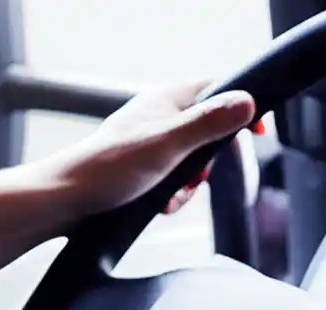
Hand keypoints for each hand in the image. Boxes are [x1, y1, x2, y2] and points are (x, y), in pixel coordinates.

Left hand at [34, 80, 255, 218]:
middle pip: (209, 132)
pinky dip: (173, 196)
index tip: (258, 130)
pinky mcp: (143, 169)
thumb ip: (210, 123)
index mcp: (166, 100)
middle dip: (209, 162)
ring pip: (193, 162)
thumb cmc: (110, 168)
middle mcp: (159, 117)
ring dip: (189, 185)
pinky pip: (175, 181)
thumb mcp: (170, 144)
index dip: (240, 106)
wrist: (67, 200)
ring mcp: (151, 143)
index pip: (217, 88)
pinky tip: (160, 205)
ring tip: (170, 195)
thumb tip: (247, 103)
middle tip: (197, 176)